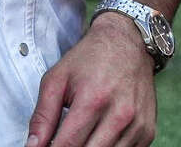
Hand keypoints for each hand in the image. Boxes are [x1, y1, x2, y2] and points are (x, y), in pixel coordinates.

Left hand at [25, 12, 156, 146]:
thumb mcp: (57, 79)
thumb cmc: (89, 60)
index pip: (68, 144)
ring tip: (79, 137)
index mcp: (93, 100)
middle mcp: (120, 115)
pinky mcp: (148, 131)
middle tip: (61, 142)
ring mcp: (137, 125)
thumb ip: (43, 115)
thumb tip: (33, 146)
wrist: (127, 44)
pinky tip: (97, 138)